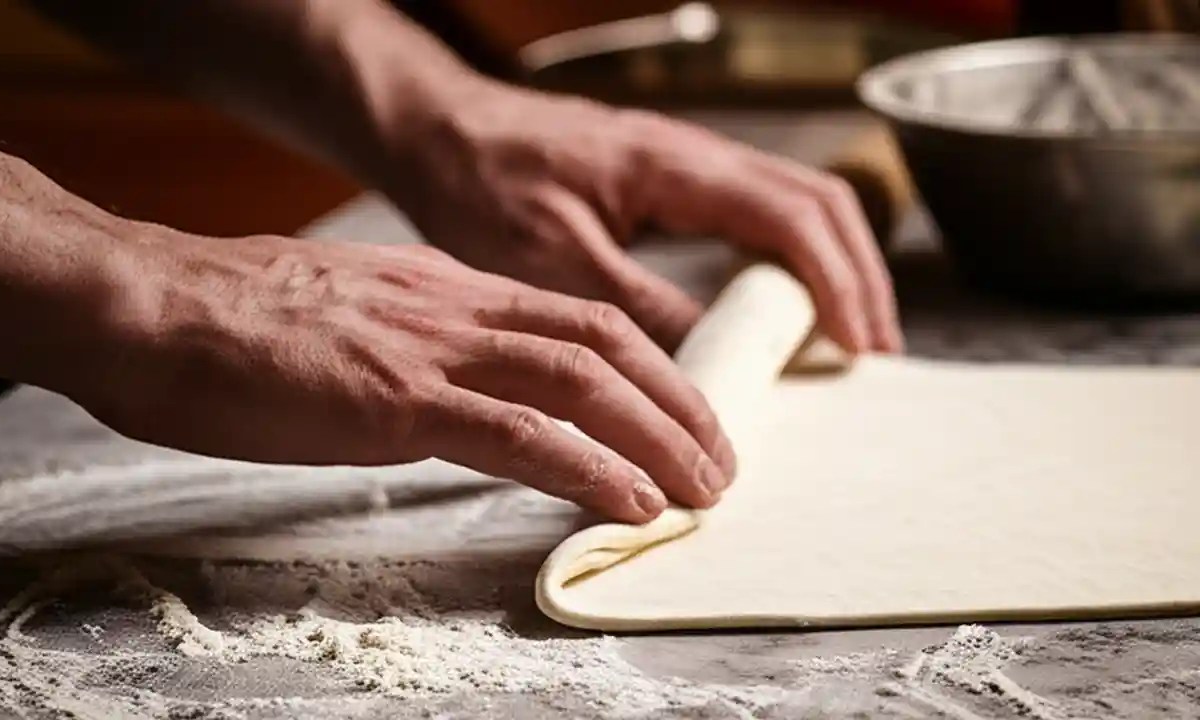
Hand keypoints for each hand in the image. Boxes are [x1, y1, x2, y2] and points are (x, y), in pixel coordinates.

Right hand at [88, 231, 734, 522]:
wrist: (150, 304)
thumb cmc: (228, 322)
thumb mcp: (346, 318)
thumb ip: (409, 345)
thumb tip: (444, 389)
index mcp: (444, 289)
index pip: (574, 317)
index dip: (644, 364)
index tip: (678, 412)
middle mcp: (454, 308)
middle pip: (604, 342)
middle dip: (678, 402)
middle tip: (718, 458)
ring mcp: (429, 350)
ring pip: (581, 381)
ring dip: (657, 438)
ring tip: (701, 489)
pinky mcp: (394, 401)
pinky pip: (518, 434)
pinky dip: (588, 469)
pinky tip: (630, 503)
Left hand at [381, 81, 902, 353]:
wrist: (440, 132)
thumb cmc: (481, 183)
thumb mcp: (552, 258)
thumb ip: (636, 306)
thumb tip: (708, 364)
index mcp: (673, 164)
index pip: (792, 216)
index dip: (837, 281)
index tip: (858, 347)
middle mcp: (693, 153)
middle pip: (817, 201)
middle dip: (857, 274)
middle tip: (875, 351)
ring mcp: (685, 161)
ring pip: (794, 203)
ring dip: (831, 265)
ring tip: (848, 337)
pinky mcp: (668, 178)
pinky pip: (756, 211)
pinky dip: (788, 258)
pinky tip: (782, 304)